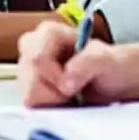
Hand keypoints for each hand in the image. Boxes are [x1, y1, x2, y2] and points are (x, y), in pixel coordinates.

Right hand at [16, 21, 132, 106]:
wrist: (111, 81)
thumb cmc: (108, 65)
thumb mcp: (106, 59)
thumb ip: (88, 63)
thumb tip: (66, 82)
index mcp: (48, 32)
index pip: (37, 59)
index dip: (55, 78)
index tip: (72, 85)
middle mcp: (32, 47)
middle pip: (31, 81)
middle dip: (53, 92)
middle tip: (73, 90)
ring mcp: (27, 68)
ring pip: (30, 95)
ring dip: (52, 101)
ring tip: (69, 94)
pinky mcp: (28, 87)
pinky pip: (32, 105)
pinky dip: (49, 107)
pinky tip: (62, 100)